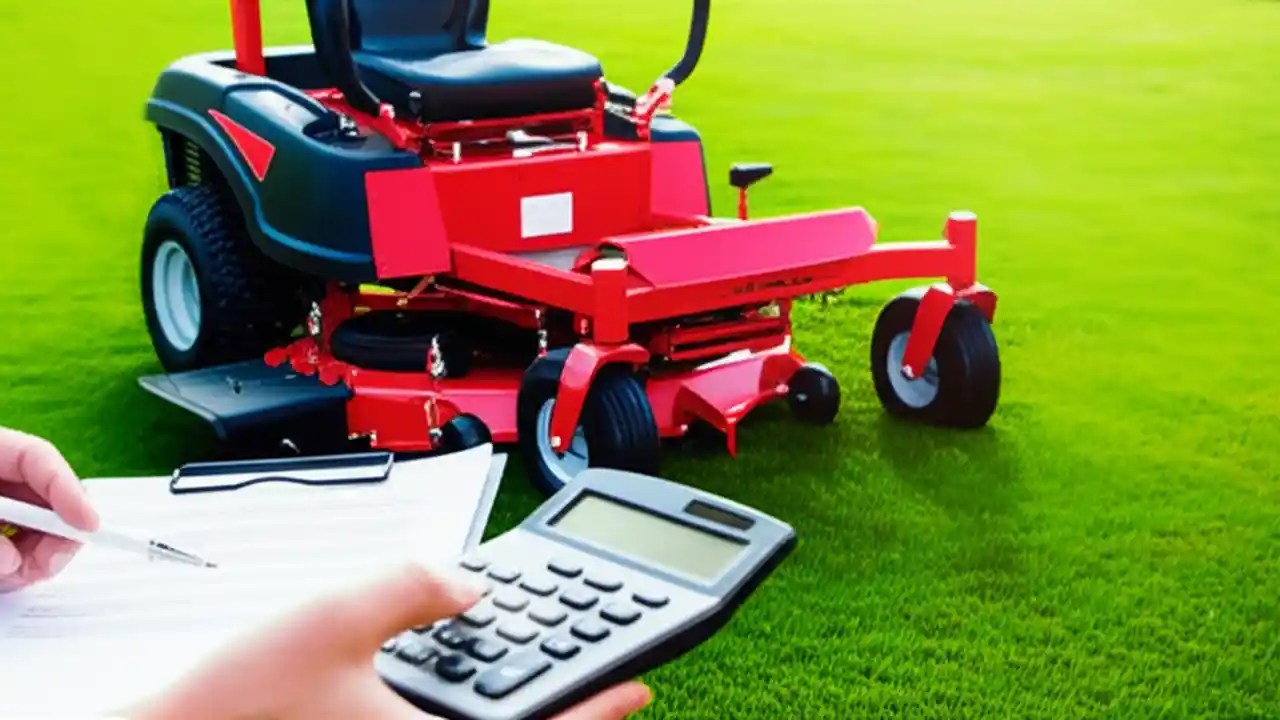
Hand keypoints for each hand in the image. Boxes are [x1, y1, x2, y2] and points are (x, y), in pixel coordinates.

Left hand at [0, 427, 99, 592]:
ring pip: (35, 530)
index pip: (38, 458)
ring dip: (33, 558)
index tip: (87, 525)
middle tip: (48, 563)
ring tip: (10, 574)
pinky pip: (18, 549)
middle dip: (52, 535)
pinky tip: (7, 574)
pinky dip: (19, 566)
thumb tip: (9, 559)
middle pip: (44, 498)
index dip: (68, 489)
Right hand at [126, 562, 652, 719]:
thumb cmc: (236, 705)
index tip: (636, 687)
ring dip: (513, 707)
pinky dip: (463, 707)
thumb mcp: (334, 620)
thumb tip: (469, 583)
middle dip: (561, 711)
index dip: (597, 710)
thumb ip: (414, 588)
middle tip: (598, 677)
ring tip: (535, 666)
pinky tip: (453, 672)